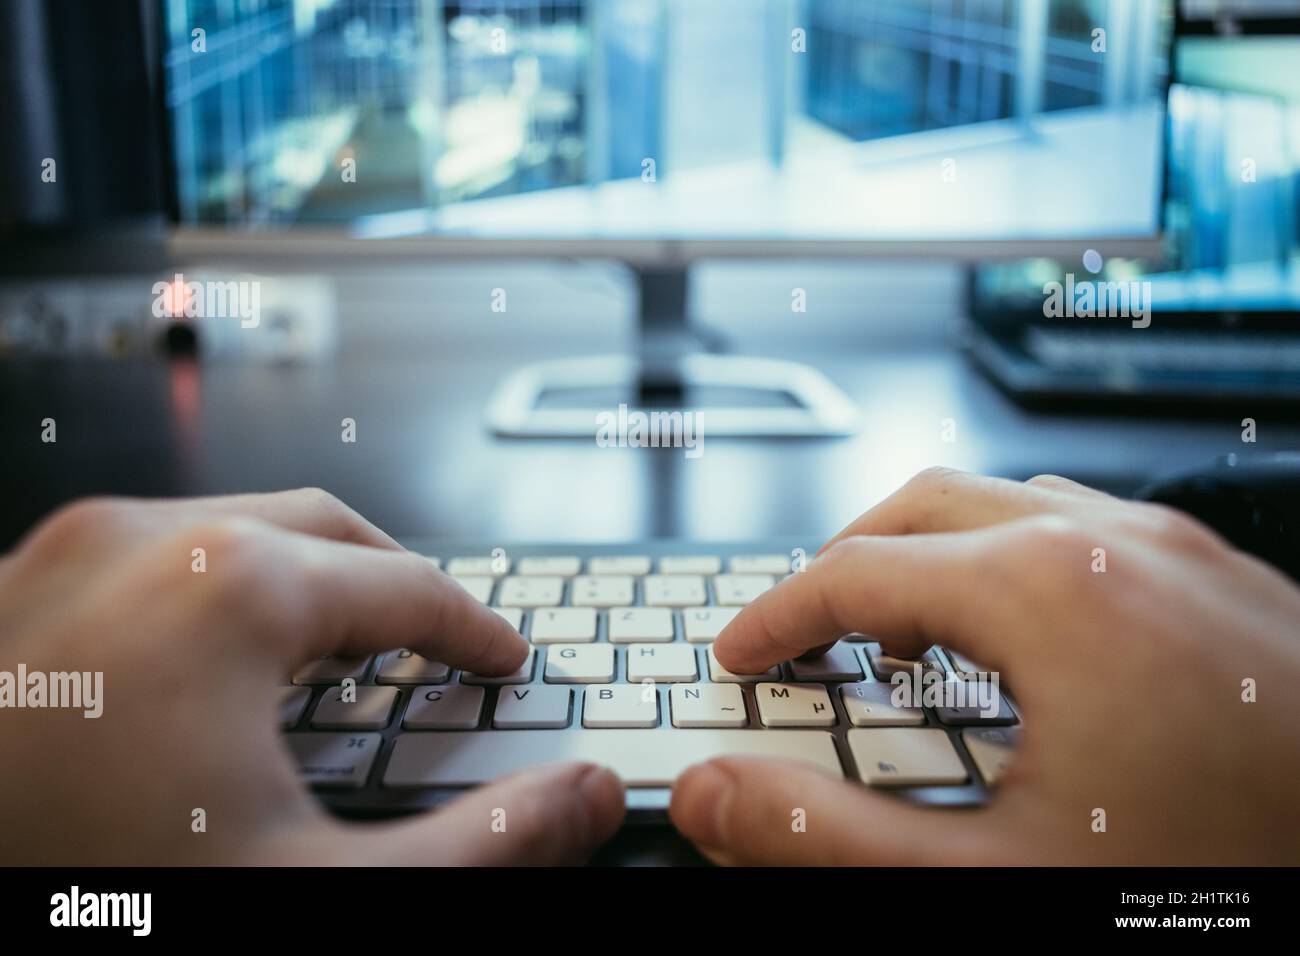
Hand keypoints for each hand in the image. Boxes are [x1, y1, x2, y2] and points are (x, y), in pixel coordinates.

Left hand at [0, 490, 623, 863]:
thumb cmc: (95, 897)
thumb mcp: (317, 891)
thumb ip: (483, 842)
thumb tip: (583, 797)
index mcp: (228, 592)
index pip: (406, 588)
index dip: (473, 630)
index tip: (498, 658)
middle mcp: (137, 544)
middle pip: (325, 528)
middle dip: (395, 582)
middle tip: (439, 640)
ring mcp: (58, 559)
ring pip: (228, 528)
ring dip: (300, 579)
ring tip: (334, 648)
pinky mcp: (9, 594)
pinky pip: (141, 557)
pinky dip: (207, 592)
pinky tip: (213, 666)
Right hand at [670, 468, 1299, 864]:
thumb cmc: (1228, 872)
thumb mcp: (1000, 880)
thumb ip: (831, 840)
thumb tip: (717, 799)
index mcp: (1052, 595)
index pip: (858, 573)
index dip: (778, 616)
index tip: (744, 656)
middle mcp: (1121, 545)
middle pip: (924, 505)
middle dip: (843, 562)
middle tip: (801, 634)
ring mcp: (1184, 553)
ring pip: (1009, 505)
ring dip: (930, 554)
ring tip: (899, 636)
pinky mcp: (1227, 582)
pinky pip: (1087, 529)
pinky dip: (1011, 562)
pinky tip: (1021, 644)